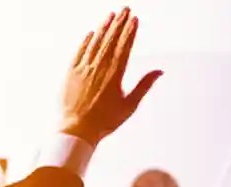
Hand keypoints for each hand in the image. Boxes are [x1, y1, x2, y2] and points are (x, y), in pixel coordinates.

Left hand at [60, 7, 162, 144]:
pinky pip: (79, 52)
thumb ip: (144, 85)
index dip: (130, 31)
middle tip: (125, 9)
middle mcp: (99, 67)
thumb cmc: (104, 122)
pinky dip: (85, 41)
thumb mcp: (129, 105)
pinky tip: (90, 33)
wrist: (76, 130)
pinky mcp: (70, 73)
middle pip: (111, 40)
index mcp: (115, 74)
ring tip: (110, 15)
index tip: (135, 19)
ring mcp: (83, 68)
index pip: (125, 46)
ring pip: (95, 43)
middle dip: (119, 23)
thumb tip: (159, 71)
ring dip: (103, 27)